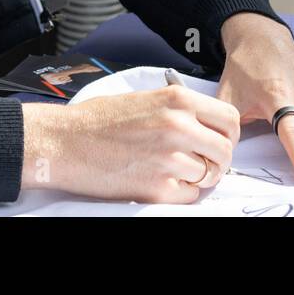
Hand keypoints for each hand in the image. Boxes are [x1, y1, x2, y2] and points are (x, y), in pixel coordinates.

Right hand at [21, 84, 237, 201]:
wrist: (64, 142)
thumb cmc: (98, 120)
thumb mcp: (145, 98)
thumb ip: (178, 108)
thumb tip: (204, 125)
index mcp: (176, 99)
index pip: (229, 118)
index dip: (228, 134)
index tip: (220, 141)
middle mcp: (177, 126)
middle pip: (225, 149)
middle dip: (220, 159)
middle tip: (206, 163)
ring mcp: (168, 158)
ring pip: (209, 175)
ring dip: (200, 177)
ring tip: (179, 172)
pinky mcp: (155, 187)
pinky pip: (189, 196)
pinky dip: (181, 193)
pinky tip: (164, 182)